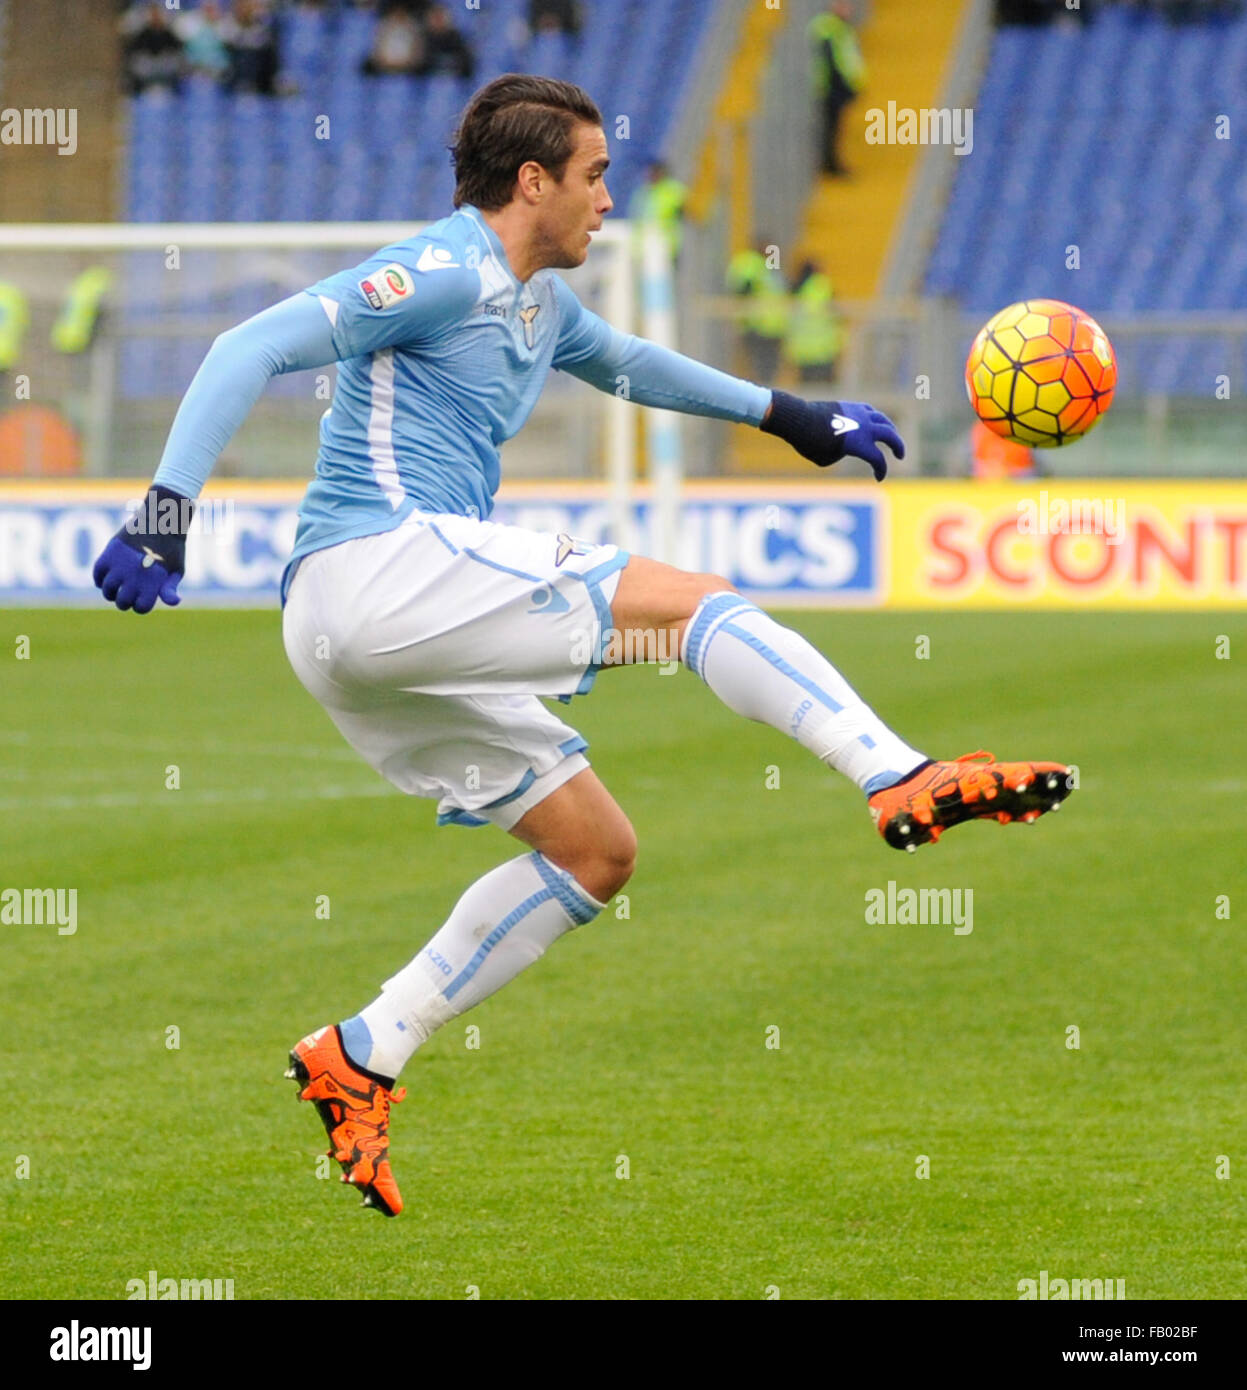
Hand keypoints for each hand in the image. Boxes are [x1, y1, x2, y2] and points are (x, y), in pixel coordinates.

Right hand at [92, 485, 192, 613]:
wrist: (161, 522)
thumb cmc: (172, 549)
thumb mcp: (177, 570)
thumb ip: (170, 588)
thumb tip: (174, 603)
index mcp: (153, 582)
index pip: (140, 607)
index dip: (140, 607)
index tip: (141, 601)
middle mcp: (135, 575)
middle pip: (122, 602)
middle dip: (124, 602)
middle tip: (125, 597)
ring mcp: (120, 564)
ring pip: (108, 589)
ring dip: (110, 593)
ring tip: (114, 590)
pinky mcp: (109, 553)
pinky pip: (97, 573)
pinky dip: (99, 579)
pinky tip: (105, 580)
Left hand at [760, 390, 904, 480]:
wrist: (800, 420)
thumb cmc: (810, 443)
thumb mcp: (826, 458)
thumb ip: (841, 453)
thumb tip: (845, 446)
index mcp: (860, 444)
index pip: (878, 460)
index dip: (881, 471)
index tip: (878, 478)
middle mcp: (864, 428)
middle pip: (890, 435)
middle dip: (898, 446)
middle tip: (900, 455)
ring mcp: (859, 414)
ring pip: (883, 419)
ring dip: (890, 429)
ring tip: (892, 436)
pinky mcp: (851, 406)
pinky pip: (870, 411)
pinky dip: (876, 418)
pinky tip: (876, 422)